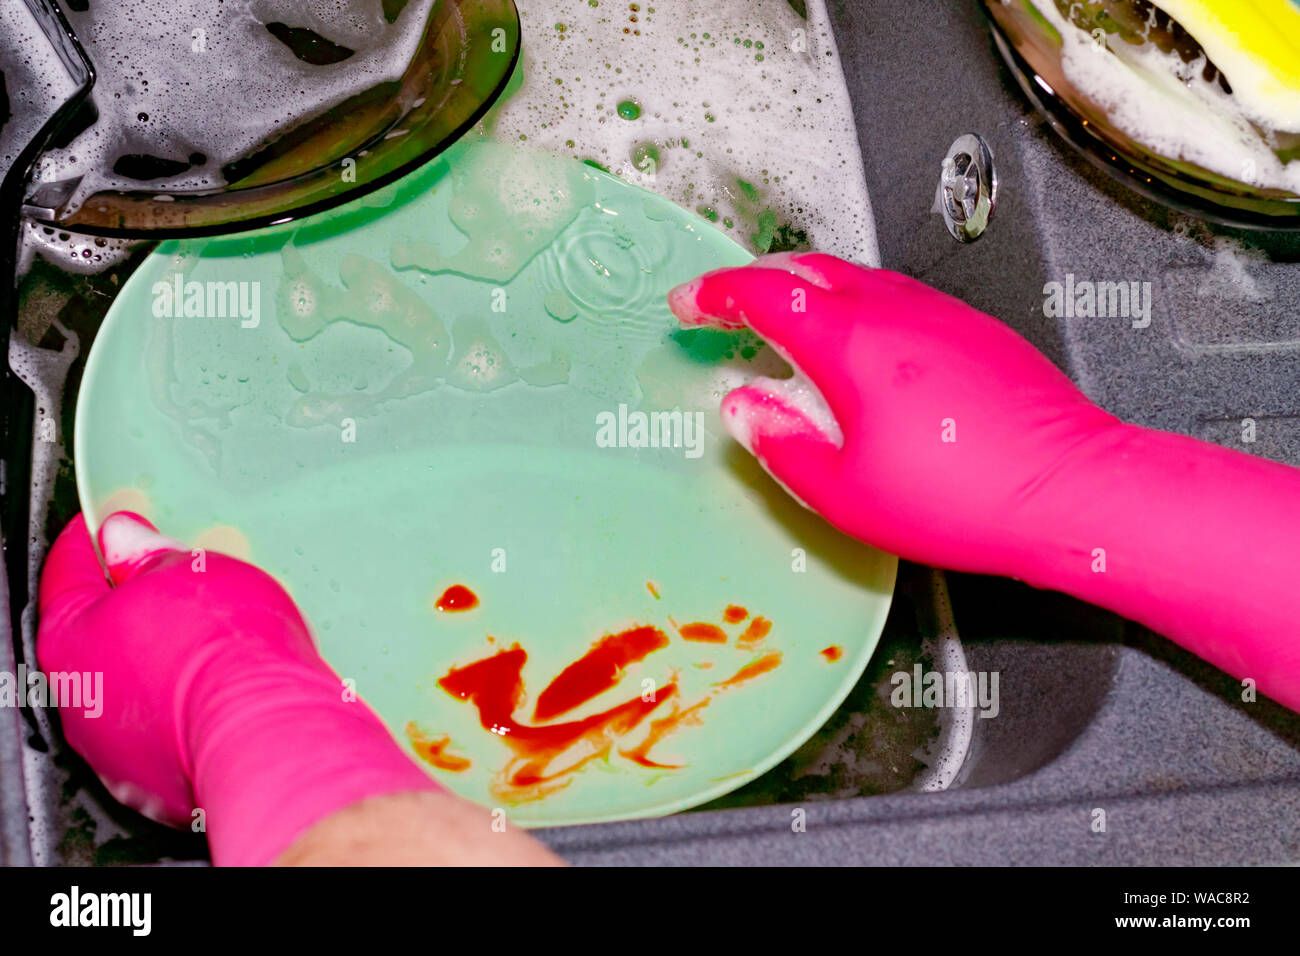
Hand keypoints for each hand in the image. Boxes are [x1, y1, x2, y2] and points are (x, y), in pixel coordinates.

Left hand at [38, 511, 438, 864]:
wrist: (267, 735)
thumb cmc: (223, 653)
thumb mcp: (190, 570)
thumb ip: (147, 554)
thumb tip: (125, 541)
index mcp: (69, 641)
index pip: (68, 573)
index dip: (93, 541)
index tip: (111, 526)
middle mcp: (80, 702)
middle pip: (101, 635)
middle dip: (137, 606)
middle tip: (180, 580)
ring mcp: (119, 751)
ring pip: (137, 688)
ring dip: (165, 663)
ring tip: (219, 641)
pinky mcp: (161, 786)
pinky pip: (171, 729)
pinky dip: (191, 707)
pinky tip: (227, 689)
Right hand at [667, 252, 1122, 576]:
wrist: (1071, 490)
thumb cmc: (959, 499)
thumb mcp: (844, 493)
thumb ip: (780, 444)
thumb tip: (743, 408)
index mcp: (850, 342)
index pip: (765, 293)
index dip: (716, 293)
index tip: (688, 303)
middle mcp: (894, 310)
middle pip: (808, 268)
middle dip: (756, 281)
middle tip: (727, 308)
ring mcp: (939, 313)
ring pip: (855, 278)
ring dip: (807, 290)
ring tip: (784, 325)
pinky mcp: (972, 330)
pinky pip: (895, 297)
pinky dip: (854, 306)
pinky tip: (856, 347)